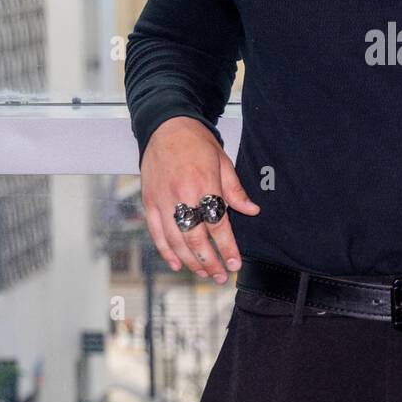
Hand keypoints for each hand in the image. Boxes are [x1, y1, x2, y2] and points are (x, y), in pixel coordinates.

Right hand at [140, 117, 260, 281]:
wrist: (166, 126)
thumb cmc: (197, 143)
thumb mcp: (223, 162)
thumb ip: (235, 191)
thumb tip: (252, 211)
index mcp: (203, 184)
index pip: (217, 223)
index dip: (227, 247)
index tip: (235, 262)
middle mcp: (180, 195)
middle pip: (195, 237)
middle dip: (210, 261)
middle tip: (222, 275)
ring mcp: (161, 200)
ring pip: (175, 240)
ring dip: (191, 261)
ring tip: (205, 274)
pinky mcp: (148, 201)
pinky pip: (156, 233)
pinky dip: (166, 251)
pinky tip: (178, 264)